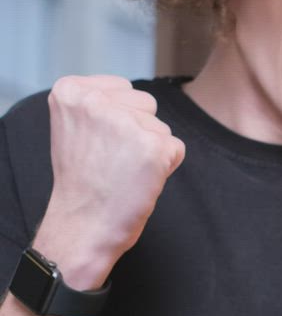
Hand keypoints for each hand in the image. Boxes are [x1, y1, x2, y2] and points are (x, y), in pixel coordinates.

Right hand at [41, 76, 185, 269]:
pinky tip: (139, 181)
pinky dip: (165, 167)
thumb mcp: (74, 127)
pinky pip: (176, 148)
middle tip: (111, 161)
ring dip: (151, 150)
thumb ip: (99, 102)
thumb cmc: (82, 181)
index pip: (123, 89)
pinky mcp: (154, 147)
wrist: (81, 226)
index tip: (96, 143)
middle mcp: (95, 102)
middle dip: (138, 131)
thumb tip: (131, 93)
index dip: (118, 119)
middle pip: (146, 104)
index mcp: (71, 91)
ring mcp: (126, 124)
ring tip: (122, 172)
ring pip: (162, 127)